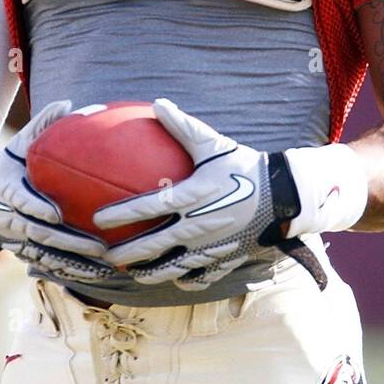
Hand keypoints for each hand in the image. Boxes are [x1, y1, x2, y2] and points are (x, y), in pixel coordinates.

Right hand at [0, 100, 116, 283]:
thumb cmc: (8, 164)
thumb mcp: (19, 142)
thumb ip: (41, 123)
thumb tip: (68, 103)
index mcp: (5, 188)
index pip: (20, 200)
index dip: (36, 207)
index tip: (56, 213)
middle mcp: (7, 217)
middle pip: (38, 233)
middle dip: (68, 242)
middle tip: (100, 246)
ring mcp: (14, 239)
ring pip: (45, 256)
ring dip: (75, 263)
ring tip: (105, 266)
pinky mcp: (22, 253)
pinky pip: (47, 267)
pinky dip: (70, 273)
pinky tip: (98, 276)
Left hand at [92, 99, 295, 290]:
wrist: (285, 196)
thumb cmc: (245, 167)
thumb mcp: (214, 144)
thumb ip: (184, 127)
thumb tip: (159, 103)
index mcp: (191, 197)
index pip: (147, 207)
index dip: (120, 214)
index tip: (97, 220)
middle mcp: (197, 226)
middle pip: (153, 246)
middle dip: (126, 254)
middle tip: (105, 257)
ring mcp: (211, 248)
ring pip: (173, 268)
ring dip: (149, 273)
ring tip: (133, 274)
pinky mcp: (226, 260)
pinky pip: (201, 277)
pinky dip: (185, 281)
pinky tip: (176, 279)